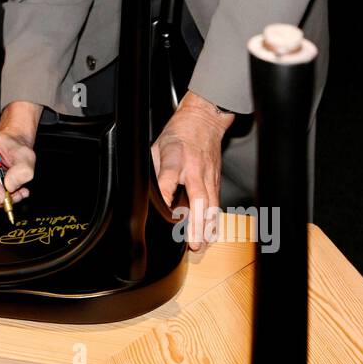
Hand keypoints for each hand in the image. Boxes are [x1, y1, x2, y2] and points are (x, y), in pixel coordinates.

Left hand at [152, 90, 233, 251]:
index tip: (165, 210)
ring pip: (211, 204)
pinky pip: (216, 202)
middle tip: (193, 242)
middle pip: (198, 198)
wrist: (204, 120)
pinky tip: (210, 232)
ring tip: (202, 244)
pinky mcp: (217, 179)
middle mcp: (195, 168)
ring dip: (207, 226)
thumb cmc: (179, 133)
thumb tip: (145, 190)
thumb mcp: (157, 146)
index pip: (168, 178)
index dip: (165, 193)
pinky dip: (213, 219)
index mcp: (176, 158)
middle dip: (196, 222)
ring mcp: (209, 174)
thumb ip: (153, 170)